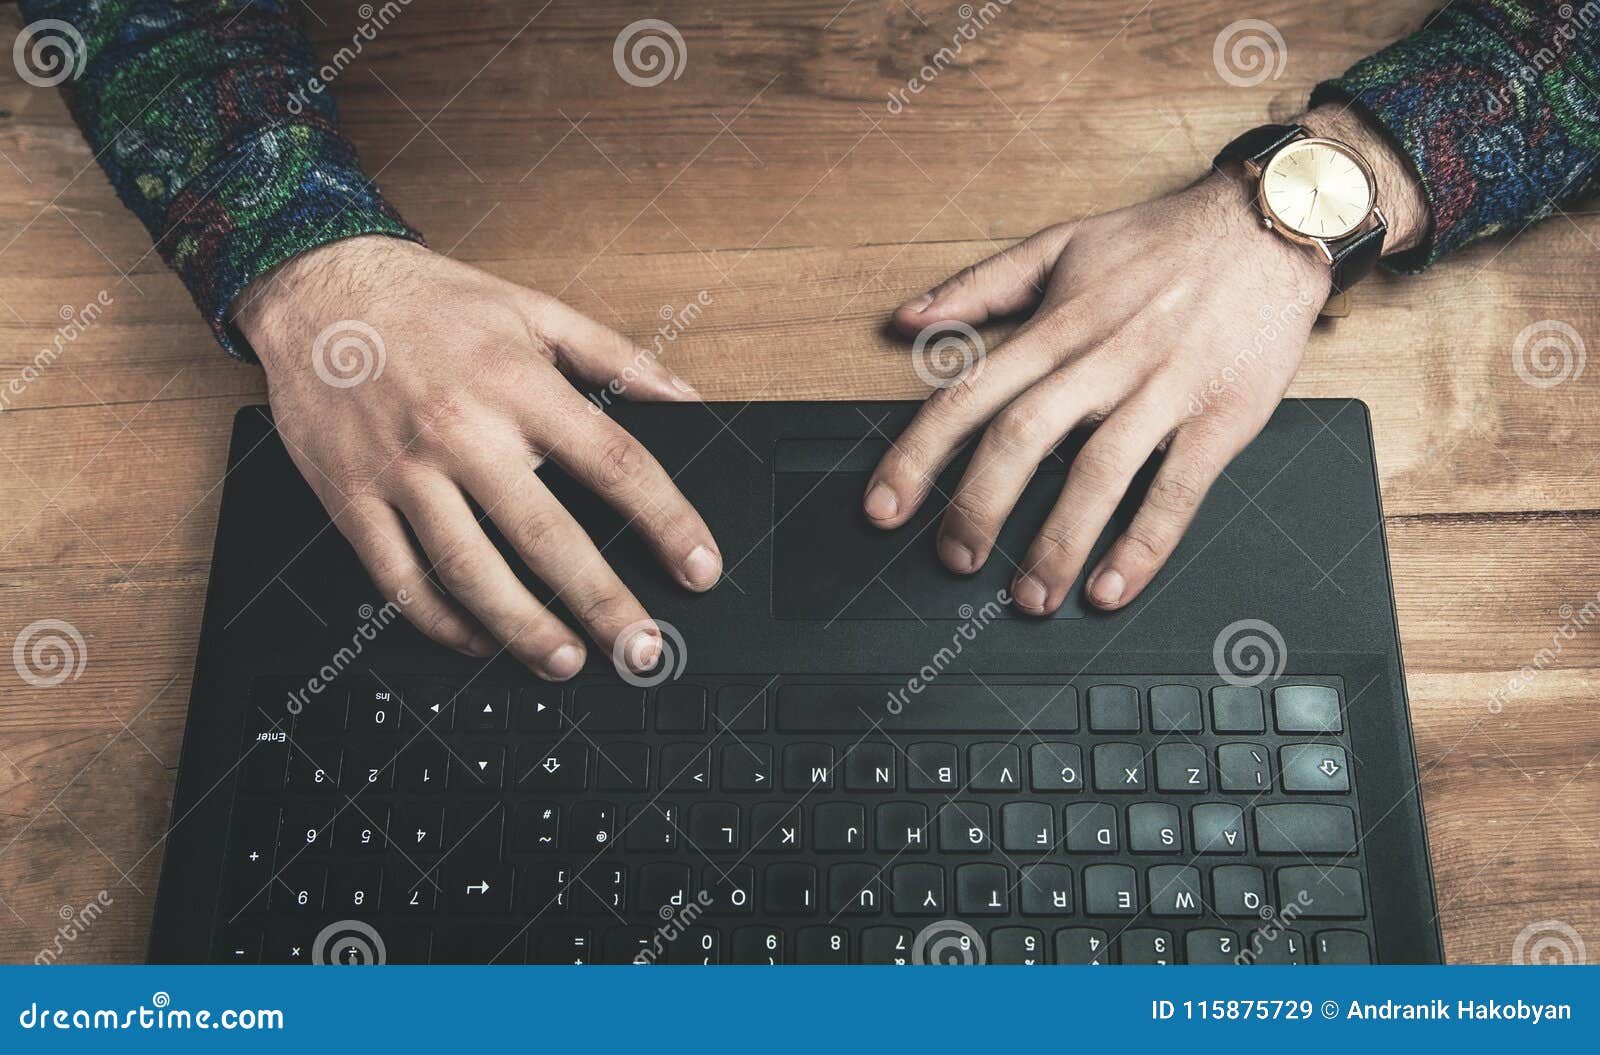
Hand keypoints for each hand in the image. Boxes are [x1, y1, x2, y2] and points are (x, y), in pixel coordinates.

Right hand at [235, 236, 720, 678]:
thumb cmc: (430, 303)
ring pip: (471, 571)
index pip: (614, 464)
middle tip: (642, 650)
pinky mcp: (353, 500)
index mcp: (518, 385)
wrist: (319, 288)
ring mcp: (404, 472)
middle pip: (547, 536)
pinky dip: (442, 622)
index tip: (699, 567)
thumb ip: (618, 356)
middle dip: (603, 603)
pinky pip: (400, 579)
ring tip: (568, 662)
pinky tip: (480, 641)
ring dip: (525, 629)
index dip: (667, 522)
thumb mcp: (535, 309)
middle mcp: (463, 431)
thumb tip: (687, 399)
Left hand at [863, 174, 1332, 614]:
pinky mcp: (1221, 415)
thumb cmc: (1160, 242)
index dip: (918, 456)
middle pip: (1022, 436)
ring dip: (1058, 541)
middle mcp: (1102, 358)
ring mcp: (1163, 388)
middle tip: (953, 560)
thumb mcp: (1059, 245)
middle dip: (978, 507)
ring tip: (1030, 597)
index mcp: (1055, 325)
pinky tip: (1111, 587)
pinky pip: (1177, 489)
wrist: (1272, 224)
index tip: (883, 508)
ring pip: (1098, 471)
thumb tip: (904, 321)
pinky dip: (1144, 543)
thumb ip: (978, 286)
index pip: (968, 395)